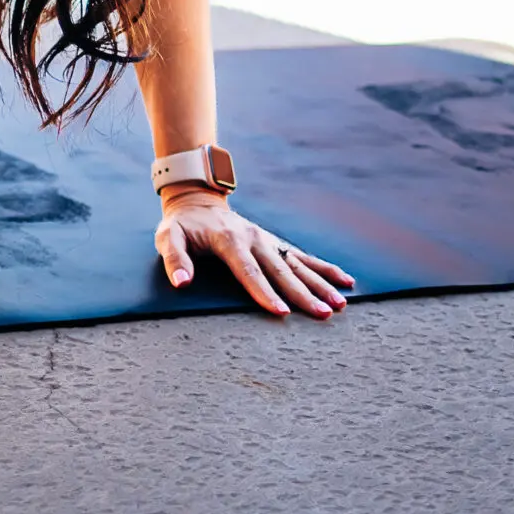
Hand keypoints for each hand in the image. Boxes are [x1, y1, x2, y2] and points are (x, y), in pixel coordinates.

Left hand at [156, 189, 353, 318]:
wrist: (198, 200)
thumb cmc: (182, 225)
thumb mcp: (168, 237)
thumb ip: (174, 259)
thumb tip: (182, 283)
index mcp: (229, 240)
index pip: (248, 271)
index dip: (264, 292)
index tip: (281, 311)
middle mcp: (254, 239)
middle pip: (280, 271)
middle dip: (302, 293)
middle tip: (322, 313)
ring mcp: (267, 240)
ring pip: (297, 265)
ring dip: (320, 284)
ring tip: (340, 304)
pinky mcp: (275, 243)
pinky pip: (303, 256)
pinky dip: (325, 268)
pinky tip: (345, 281)